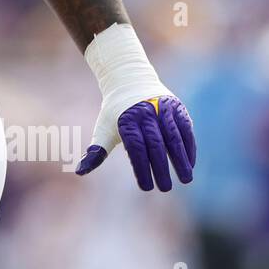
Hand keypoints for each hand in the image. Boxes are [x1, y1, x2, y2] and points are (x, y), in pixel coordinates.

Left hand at [76, 90, 196, 191]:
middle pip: (156, 145)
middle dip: (161, 169)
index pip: (136, 149)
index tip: (146, 188)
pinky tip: (190, 163)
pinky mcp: (177, 107)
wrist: (130, 80)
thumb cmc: (115, 112)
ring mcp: (163, 110)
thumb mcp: (103, 128)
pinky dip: (189, 147)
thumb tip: (79, 172)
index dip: (142, 169)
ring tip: (185, 179)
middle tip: (165, 188)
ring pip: (174, 138)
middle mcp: (146, 114)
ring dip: (181, 160)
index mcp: (127, 121)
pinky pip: (186, 129)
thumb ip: (96, 152)